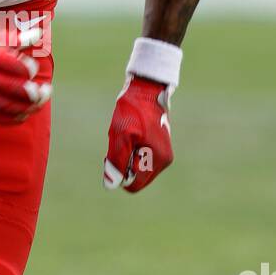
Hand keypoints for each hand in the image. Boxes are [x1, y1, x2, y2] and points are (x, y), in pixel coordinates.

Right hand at [0, 18, 50, 123]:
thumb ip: (14, 36)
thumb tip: (38, 34)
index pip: (16, 67)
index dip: (30, 70)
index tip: (33, 69)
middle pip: (13, 89)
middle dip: (34, 93)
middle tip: (46, 92)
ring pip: (4, 105)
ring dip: (26, 108)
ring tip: (38, 104)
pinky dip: (9, 118)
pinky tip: (22, 116)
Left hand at [103, 75, 172, 191]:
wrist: (146, 89)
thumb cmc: (134, 111)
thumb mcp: (121, 136)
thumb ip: (116, 161)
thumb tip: (111, 184)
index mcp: (159, 161)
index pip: (133, 185)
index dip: (119, 175)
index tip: (113, 156)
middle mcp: (164, 160)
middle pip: (135, 177)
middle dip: (123, 164)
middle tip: (118, 143)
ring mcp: (162, 153)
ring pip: (136, 167)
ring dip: (126, 155)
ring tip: (126, 135)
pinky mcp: (157, 145)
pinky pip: (139, 157)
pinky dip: (130, 148)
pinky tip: (130, 132)